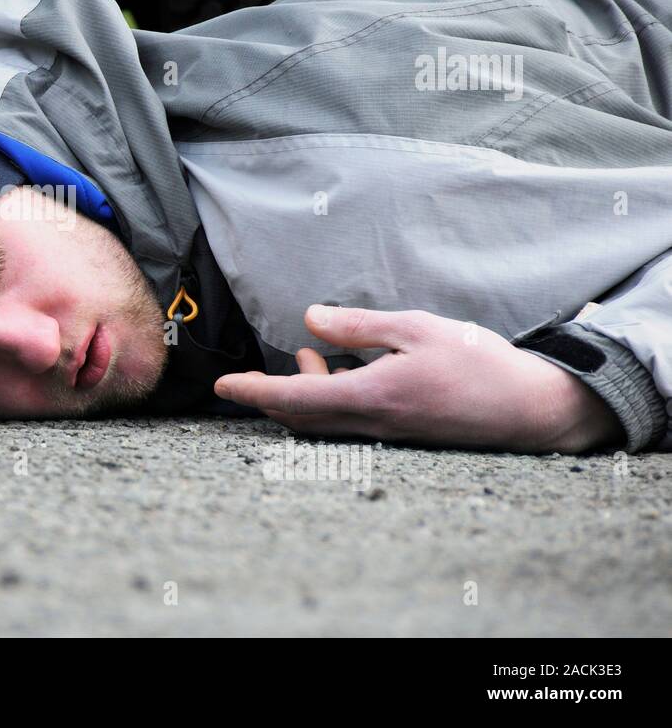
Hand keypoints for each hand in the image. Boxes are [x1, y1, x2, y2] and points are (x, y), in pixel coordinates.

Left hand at [215, 305, 624, 453]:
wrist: (533, 409)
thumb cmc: (479, 363)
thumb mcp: (417, 329)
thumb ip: (359, 326)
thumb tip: (310, 319)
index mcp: (371, 397)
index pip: (294, 398)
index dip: (253, 391)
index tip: (223, 385)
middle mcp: (372, 425)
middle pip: (300, 417)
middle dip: (272, 393)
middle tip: (262, 368)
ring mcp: (386, 436)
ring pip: (322, 423)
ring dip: (304, 393)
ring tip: (313, 356)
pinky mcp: (401, 436)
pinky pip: (348, 424)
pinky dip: (331, 400)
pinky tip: (347, 372)